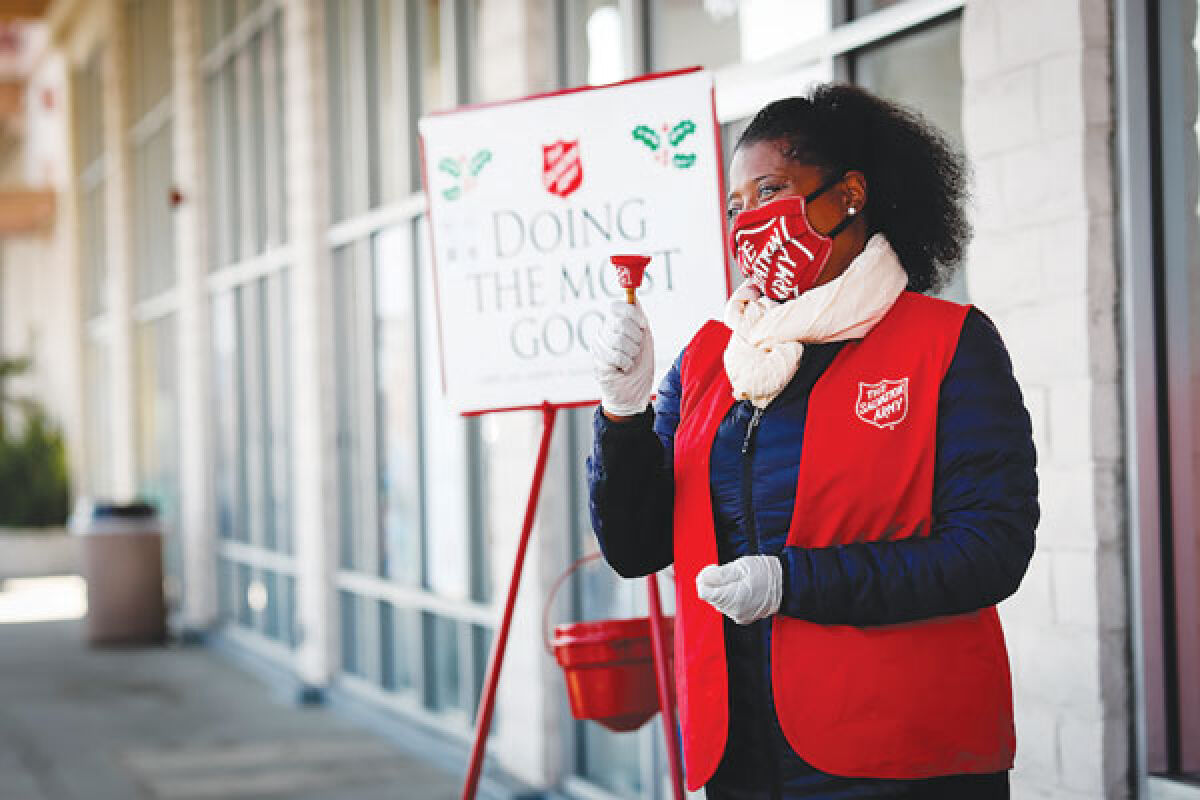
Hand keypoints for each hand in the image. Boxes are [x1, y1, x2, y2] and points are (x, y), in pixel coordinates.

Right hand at [591, 301, 654, 416]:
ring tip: (630, 361)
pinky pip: (615, 355)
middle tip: (635, 351)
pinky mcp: (597, 362)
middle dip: (636, 339)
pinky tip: (624, 369)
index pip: (616, 307)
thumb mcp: (645, 340)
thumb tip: (634, 298)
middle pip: (620, 323)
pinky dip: (626, 364)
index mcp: (614, 325)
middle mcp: (603, 333)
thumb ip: (639, 319)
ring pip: (618, 339)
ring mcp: (598, 347)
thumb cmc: (639, 367)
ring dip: (632, 353)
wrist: (634, 395)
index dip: (632, 314)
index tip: (643, 325)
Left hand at [696, 555, 781, 624]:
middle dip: (712, 584)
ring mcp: (740, 616)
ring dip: (720, 590)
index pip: (704, 593)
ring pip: (719, 603)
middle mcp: (735, 611)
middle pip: (711, 598)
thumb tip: (704, 578)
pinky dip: (729, 597)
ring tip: (734, 579)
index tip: (711, 570)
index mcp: (734, 598)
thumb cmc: (767, 572)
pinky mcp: (744, 618)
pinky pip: (728, 608)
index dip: (703, 580)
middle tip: (723, 570)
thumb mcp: (742, 566)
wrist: (787, 585)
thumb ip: (720, 574)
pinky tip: (739, 588)